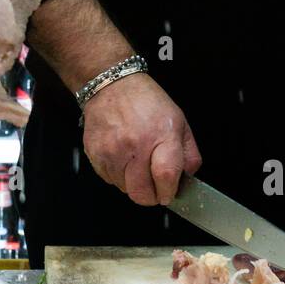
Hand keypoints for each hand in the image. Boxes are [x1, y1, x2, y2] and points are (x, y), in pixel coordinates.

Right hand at [82, 74, 201, 207]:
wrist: (112, 87)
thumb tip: (188, 178)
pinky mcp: (95, 155)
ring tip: (137, 164)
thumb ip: (189, 154)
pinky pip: (109, 180)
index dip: (168, 192)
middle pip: (141, 193)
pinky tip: (123, 159)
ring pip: (124, 189)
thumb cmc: (147, 102)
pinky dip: (118, 176)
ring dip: (133, 184)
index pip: (165, 177)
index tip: (168, 193)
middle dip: (151, 196)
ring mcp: (112, 151)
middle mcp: (135, 145)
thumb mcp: (180, 122)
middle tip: (154, 187)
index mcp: (161, 136)